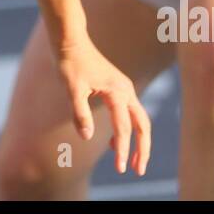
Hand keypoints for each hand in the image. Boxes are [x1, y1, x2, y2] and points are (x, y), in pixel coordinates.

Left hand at [56, 35, 151, 174]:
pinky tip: (115, 143)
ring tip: (133, 163)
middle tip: (138, 171)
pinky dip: (128, 130)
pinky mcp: (119, 89)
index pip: (124, 127)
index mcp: (117, 91)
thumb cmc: (70, 64)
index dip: (124, 150)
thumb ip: (80, 113)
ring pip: (139, 120)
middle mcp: (126, 90)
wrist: (71, 42)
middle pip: (142, 125)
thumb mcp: (71, 89)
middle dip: (142, 149)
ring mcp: (124, 89)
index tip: (121, 169)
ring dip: (139, 141)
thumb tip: (87, 137)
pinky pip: (129, 114)